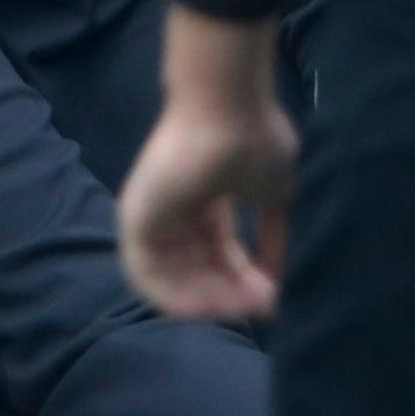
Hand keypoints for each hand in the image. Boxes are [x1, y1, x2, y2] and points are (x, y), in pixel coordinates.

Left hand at [119, 9, 299, 321]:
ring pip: (174, 277)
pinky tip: (214, 306)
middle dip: (230, 293)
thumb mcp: (275, 194)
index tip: (272, 297)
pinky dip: (180, 297)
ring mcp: (150, 215)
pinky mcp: (134, 220)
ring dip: (211, 299)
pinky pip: (148, 277)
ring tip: (244, 308)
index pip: (218, 252)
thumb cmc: (252, 140)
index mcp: (202, 199)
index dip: (244, 278)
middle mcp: (172, 210)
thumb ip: (274, 237)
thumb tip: (280, 280)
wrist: (226, 107)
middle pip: (197, 268)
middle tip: (262, 308)